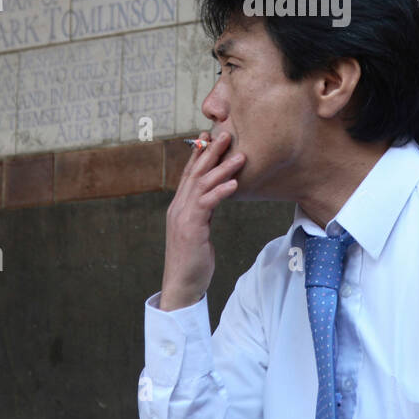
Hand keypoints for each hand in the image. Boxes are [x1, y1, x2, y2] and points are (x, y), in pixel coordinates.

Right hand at [159, 131, 244, 310]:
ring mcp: (183, 217)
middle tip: (226, 134)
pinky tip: (234, 183)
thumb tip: (212, 200)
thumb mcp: (197, 231)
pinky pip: (206, 204)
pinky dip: (221, 191)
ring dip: (222, 168)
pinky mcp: (191, 229)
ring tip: (240, 156)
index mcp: (179, 206)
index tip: (209, 136)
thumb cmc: (192, 260)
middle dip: (211, 152)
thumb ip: (202, 213)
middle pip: (195, 173)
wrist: (182, 285)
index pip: (189, 174)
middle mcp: (178, 207)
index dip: (199, 153)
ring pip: (202, 185)